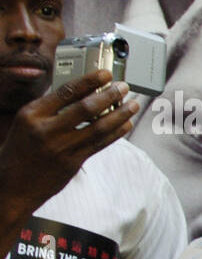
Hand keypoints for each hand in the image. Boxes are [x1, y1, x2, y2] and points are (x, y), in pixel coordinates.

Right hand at [0, 72, 137, 219]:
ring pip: (98, 127)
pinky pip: (99, 144)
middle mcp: (46, 130)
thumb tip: (79, 93)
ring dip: (119, 115)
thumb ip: (49, 109)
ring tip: (131, 105)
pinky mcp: (73, 163)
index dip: (89, 81)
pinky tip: (125, 124)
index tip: (106, 74)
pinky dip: (116, 133)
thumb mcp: (25, 123)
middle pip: (86, 108)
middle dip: (109, 95)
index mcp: (32, 114)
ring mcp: (61, 148)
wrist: (12, 185)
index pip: (65, 92)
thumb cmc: (20, 150)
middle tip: (124, 87)